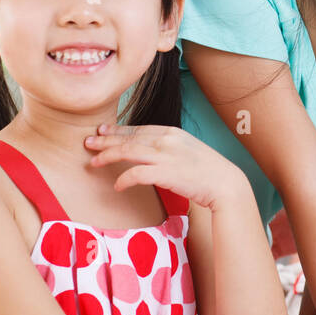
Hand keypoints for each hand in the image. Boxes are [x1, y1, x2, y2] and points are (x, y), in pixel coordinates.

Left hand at [84, 123, 250, 209]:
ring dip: (108, 156)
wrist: (226, 184)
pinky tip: (117, 185)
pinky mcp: (166, 173)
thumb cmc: (208, 171)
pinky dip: (123, 179)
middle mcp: (167, 140)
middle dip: (106, 140)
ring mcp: (166, 155)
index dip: (117, 129)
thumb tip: (151, 153)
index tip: (102, 130)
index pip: (138, 128)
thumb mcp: (188, 150)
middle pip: (128, 138)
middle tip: (88, 142)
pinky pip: (136, 174)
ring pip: (128, 152)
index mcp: (172, 132)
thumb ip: (169, 148)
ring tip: (94, 162)